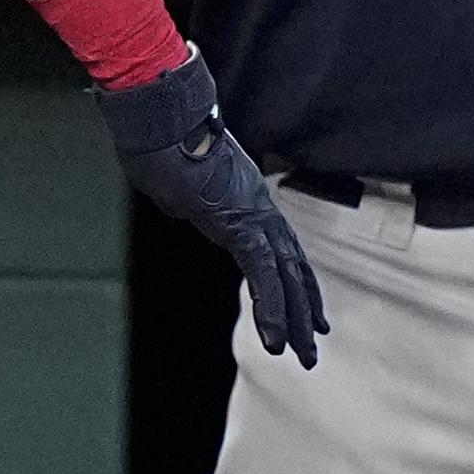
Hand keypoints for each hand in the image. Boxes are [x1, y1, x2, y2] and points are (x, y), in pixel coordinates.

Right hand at [94, 50, 325, 367]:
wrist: (161, 118)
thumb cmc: (160, 140)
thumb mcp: (175, 179)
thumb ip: (186, 194)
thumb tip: (181, 202)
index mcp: (244, 198)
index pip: (279, 247)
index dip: (296, 279)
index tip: (308, 309)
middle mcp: (257, 206)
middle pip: (290, 264)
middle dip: (303, 307)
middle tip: (313, 344)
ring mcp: (252, 212)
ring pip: (284, 274)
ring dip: (294, 317)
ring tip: (304, 354)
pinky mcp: (240, 221)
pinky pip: (262, 272)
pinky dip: (270, 306)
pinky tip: (274, 338)